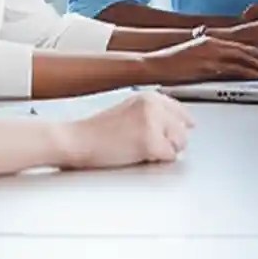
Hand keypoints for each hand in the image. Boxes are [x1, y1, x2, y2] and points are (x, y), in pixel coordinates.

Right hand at [58, 92, 194, 169]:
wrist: (75, 140)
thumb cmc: (95, 131)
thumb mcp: (128, 111)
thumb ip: (153, 113)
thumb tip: (181, 125)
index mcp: (149, 97)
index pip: (180, 112)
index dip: (180, 125)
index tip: (182, 130)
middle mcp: (154, 106)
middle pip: (183, 130)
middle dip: (170, 142)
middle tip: (148, 146)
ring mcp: (152, 123)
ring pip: (179, 143)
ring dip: (164, 151)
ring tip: (140, 149)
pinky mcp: (150, 141)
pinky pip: (169, 157)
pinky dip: (156, 161)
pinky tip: (137, 156)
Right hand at [142, 36, 257, 84]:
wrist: (153, 64)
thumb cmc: (169, 64)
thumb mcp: (194, 57)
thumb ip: (210, 60)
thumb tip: (223, 69)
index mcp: (213, 41)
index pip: (243, 47)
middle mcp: (216, 44)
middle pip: (250, 51)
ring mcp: (213, 54)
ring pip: (247, 59)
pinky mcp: (209, 65)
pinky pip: (236, 69)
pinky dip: (252, 72)